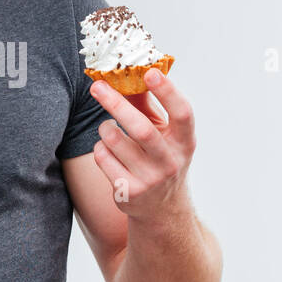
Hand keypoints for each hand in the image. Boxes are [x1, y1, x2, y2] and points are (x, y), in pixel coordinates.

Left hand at [87, 67, 195, 221]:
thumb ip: (147, 105)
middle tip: (97, 86)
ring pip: (114, 141)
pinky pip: (102, 157)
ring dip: (105, 127)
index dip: (168, 92)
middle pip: (142, 129)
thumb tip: (129, 73)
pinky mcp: (128, 192)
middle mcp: (170, 162)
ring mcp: (150, 180)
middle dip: (116, 104)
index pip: (183, 114)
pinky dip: (100, 147)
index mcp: (184, 142)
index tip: (150, 72)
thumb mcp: (163, 133)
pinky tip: (108, 150)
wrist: (160, 209)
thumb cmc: (159, 158)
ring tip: (108, 126)